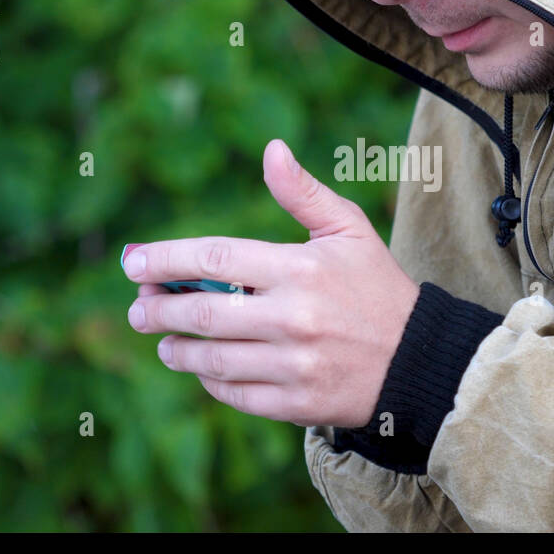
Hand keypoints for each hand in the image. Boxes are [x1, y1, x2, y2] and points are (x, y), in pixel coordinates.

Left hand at [122, 139, 420, 427]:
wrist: (420, 360)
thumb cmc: (376, 287)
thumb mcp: (349, 230)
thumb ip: (304, 193)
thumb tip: (271, 149)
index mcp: (301, 269)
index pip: (215, 260)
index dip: (165, 259)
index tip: (133, 262)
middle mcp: (294, 318)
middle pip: (204, 314)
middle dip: (159, 309)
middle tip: (137, 307)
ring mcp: (295, 365)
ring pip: (212, 360)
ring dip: (177, 349)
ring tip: (164, 340)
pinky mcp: (298, 405)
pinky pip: (235, 395)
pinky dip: (211, 382)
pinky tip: (203, 369)